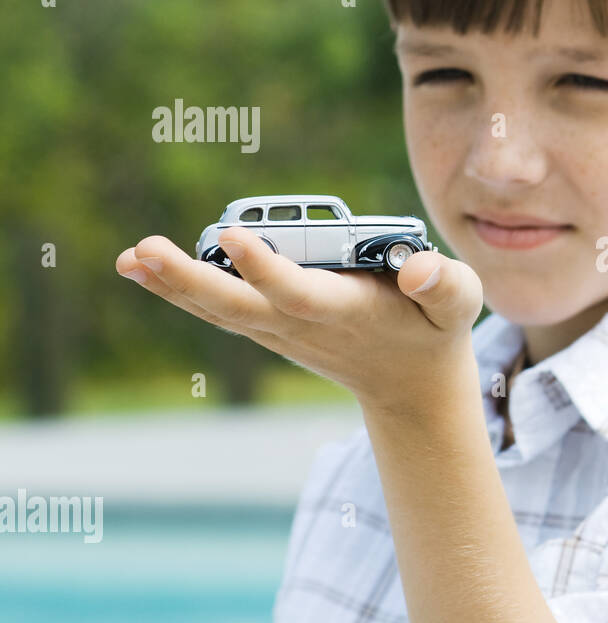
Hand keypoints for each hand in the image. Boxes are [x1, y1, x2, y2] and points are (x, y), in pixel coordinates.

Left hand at [115, 226, 482, 411]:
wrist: (411, 385)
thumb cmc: (435, 329)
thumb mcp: (460, 304)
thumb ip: (445, 283)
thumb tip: (418, 267)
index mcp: (350, 312)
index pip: (301, 294)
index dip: (267, 269)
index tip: (233, 237)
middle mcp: (305, 326)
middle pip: (241, 307)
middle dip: (191, 280)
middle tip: (145, 251)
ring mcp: (281, 331)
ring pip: (220, 310)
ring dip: (173, 287)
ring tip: (131, 258)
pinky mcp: (268, 327)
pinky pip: (218, 309)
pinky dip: (178, 291)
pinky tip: (141, 268)